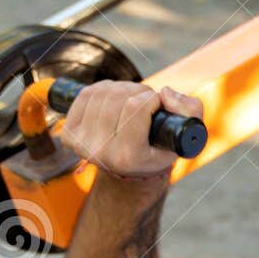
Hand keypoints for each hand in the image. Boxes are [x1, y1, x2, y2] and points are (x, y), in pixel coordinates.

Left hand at [57, 81, 203, 179]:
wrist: (131, 169)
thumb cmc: (159, 148)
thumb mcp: (184, 134)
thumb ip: (190, 111)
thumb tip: (165, 93)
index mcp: (128, 157)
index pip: (136, 107)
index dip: (151, 98)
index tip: (158, 105)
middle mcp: (100, 153)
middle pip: (118, 96)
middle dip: (137, 91)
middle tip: (146, 101)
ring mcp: (81, 144)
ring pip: (102, 92)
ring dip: (121, 88)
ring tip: (132, 100)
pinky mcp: (68, 134)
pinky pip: (86, 94)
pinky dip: (103, 89)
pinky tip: (113, 99)